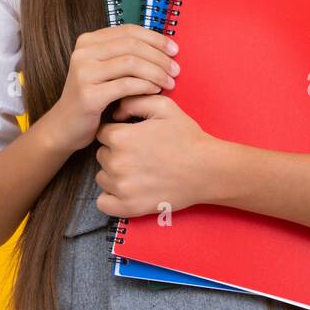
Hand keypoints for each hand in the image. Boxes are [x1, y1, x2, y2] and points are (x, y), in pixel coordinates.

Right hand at [43, 25, 179, 156]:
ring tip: (169, 82)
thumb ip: (124, 54)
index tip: (174, 49)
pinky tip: (155, 91)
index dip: (155, 38)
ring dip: (156, 72)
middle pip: (132, 45)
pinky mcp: (89, 95)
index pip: (129, 31)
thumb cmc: (92, 97)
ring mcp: (84, 73)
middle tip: (176, 69)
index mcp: (88, 41)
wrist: (65, 126)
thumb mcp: (104, 69)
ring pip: (131, 63)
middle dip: (159, 56)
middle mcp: (83, 53)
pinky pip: (126, 85)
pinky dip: (146, 86)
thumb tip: (163, 47)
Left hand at [93, 94, 218, 219]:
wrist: (207, 170)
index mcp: (120, 137)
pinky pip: (104, 203)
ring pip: (103, 177)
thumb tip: (115, 113)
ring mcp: (122, 187)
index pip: (103, 133)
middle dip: (115, 153)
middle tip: (139, 154)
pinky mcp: (129, 207)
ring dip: (114, 174)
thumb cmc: (187, 138)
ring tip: (138, 171)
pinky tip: (128, 190)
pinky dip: (111, 198)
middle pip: (102, 155)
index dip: (117, 132)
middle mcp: (117, 162)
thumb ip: (134, 101)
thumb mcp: (164, 107)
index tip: (132, 137)